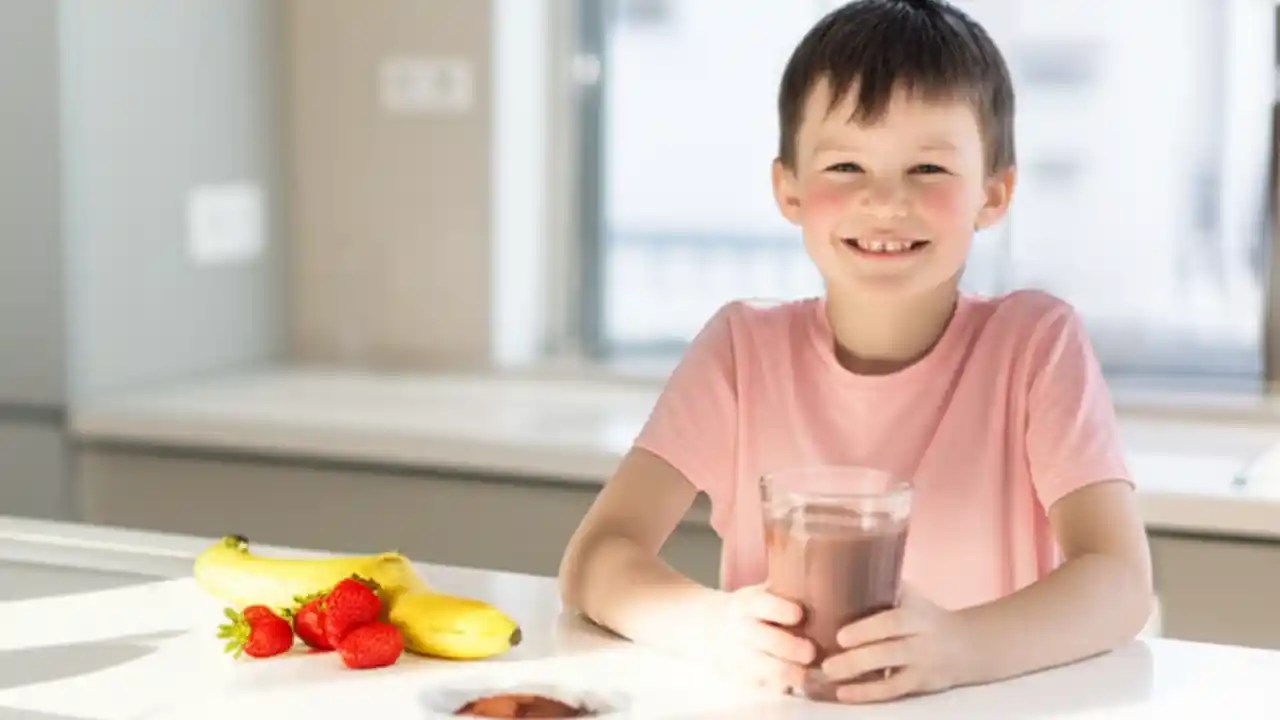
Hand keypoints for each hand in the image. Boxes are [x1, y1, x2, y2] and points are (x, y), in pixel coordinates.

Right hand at [705, 584, 815, 692]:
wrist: (707, 627)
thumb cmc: (749, 610)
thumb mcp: (758, 593)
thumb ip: (785, 591)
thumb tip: (823, 584)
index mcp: (747, 605)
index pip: (762, 605)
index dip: (781, 610)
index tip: (799, 614)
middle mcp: (742, 630)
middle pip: (767, 640)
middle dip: (791, 648)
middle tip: (811, 652)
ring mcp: (740, 657)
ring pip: (768, 671)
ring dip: (792, 674)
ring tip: (810, 674)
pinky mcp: (743, 678)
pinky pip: (766, 688)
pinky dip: (784, 688)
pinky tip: (800, 685)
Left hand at [819, 588, 975, 703]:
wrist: (967, 645)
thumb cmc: (926, 616)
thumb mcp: (912, 598)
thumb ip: (885, 588)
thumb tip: (842, 570)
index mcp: (919, 616)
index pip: (895, 622)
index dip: (868, 630)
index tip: (841, 636)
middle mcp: (923, 643)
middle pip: (891, 652)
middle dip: (859, 659)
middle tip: (826, 663)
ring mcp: (923, 668)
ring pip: (892, 679)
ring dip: (859, 682)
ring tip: (829, 676)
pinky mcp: (920, 686)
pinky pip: (893, 693)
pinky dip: (868, 695)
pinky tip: (844, 693)